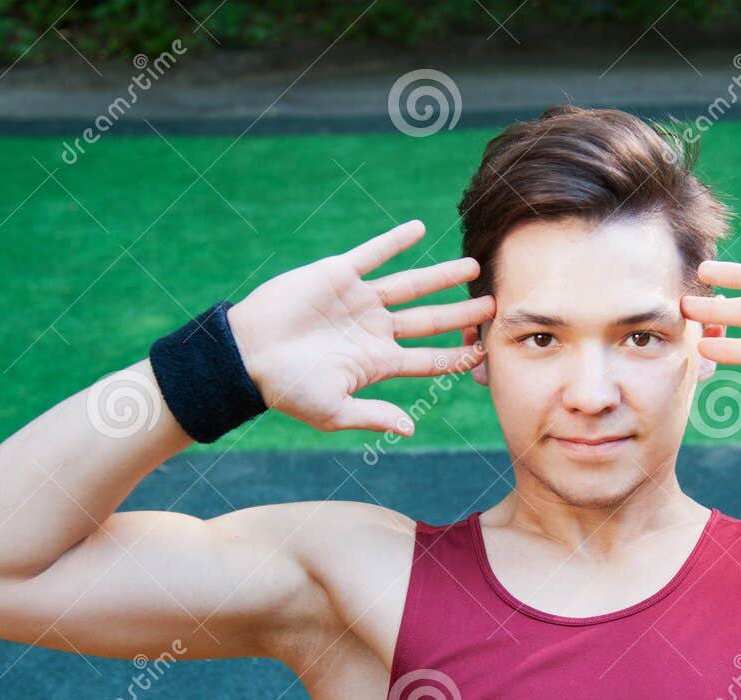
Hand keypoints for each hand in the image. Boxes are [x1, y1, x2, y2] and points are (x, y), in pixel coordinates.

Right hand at [227, 219, 493, 435]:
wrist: (246, 354)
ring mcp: (358, 301)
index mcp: (376, 362)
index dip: (456, 355)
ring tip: (472, 267)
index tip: (485, 349)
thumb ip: (373, 416)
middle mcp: (374, 329)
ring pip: (410, 285)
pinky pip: (373, 254)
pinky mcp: (337, 275)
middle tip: (494, 304)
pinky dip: (395, 241)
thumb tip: (410, 429)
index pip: (427, 359)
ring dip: (441, 276)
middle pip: (429, 319)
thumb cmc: (286, 388)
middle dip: (461, 313)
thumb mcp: (332, 410)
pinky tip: (419, 230)